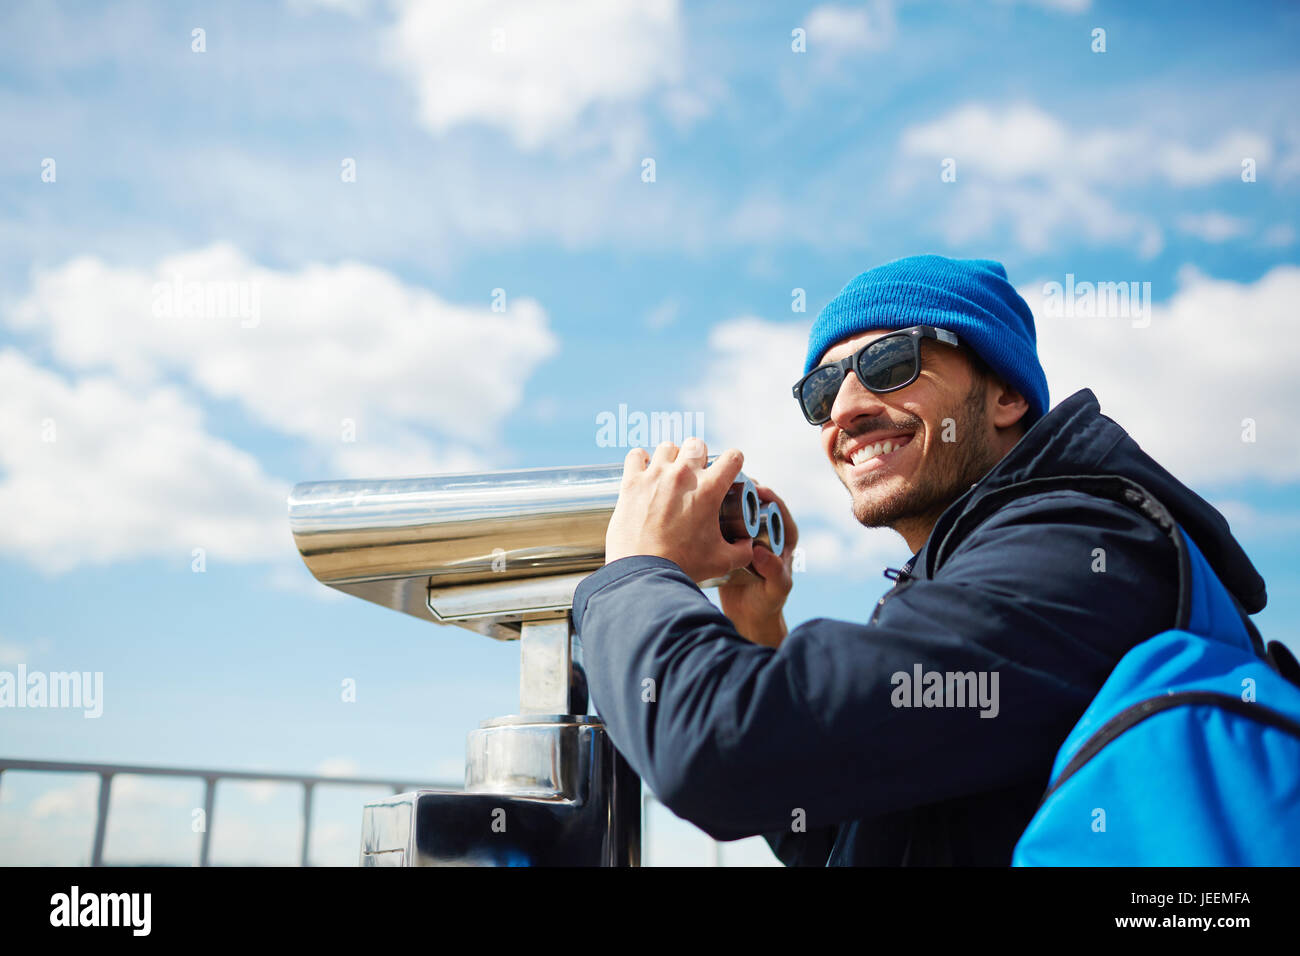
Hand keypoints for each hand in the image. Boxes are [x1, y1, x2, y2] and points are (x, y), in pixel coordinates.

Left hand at [604, 438, 754, 583]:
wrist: (644, 574)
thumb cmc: (683, 566)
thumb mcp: (722, 561)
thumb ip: (742, 550)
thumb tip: (747, 543)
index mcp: (709, 489)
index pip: (732, 457)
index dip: (733, 463)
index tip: (728, 471)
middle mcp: (683, 475)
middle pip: (697, 445)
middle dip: (700, 457)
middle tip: (697, 476)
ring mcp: (655, 476)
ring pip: (667, 447)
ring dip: (672, 458)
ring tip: (670, 474)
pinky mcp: (631, 482)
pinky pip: (636, 455)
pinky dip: (642, 461)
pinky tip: (645, 472)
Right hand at [718, 485, 797, 647]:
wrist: (748, 616)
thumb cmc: (767, 603)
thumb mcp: (775, 589)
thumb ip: (774, 573)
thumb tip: (761, 552)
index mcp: (785, 537)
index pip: (779, 509)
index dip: (769, 496)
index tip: (756, 489)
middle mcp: (767, 531)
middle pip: (757, 503)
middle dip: (745, 488)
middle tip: (730, 480)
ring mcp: (747, 534)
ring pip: (738, 507)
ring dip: (727, 495)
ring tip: (712, 486)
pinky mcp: (729, 539)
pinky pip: (723, 518)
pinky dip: (714, 508)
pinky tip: (700, 502)